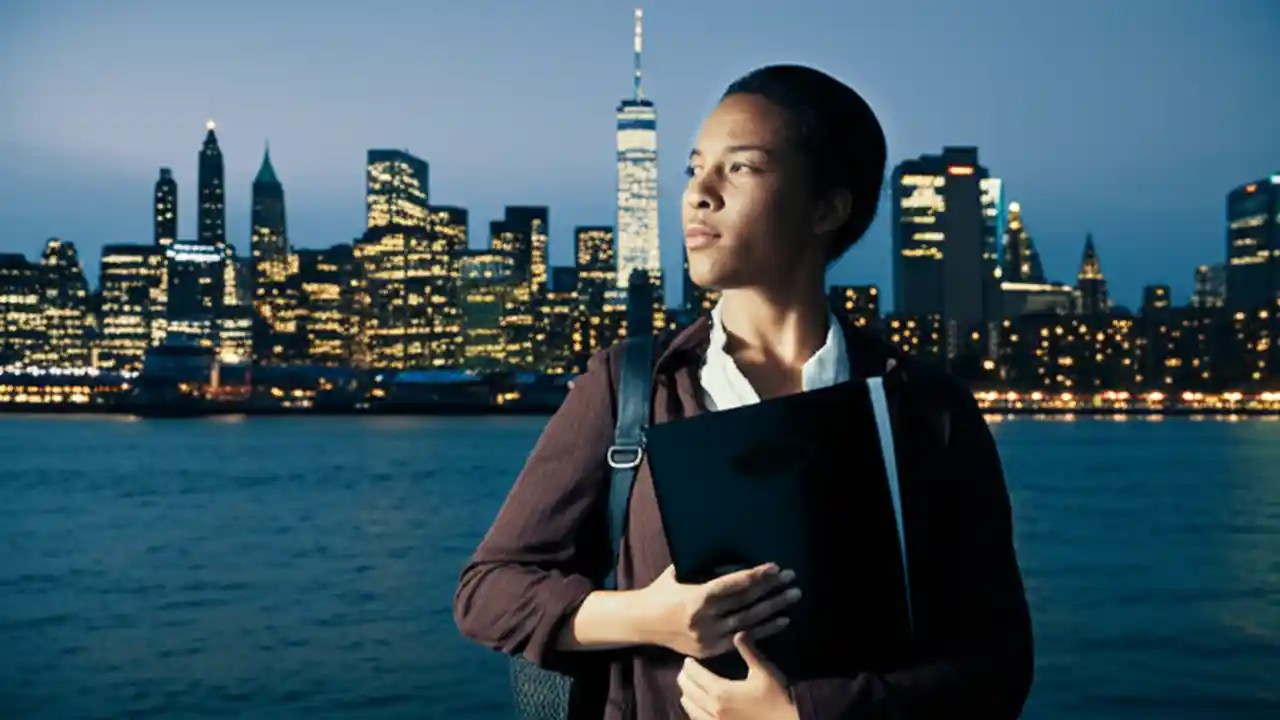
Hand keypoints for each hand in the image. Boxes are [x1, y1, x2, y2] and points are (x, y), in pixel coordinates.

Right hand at [639, 562, 799, 658]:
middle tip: (792, 579)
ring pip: (749, 622)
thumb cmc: (661, 591)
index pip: (733, 585)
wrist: (641, 623)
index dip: (755, 576)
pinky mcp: (711, 650)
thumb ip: (702, 567)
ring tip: (792, 596)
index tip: (774, 567)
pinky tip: (782, 620)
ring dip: (773, 609)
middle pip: (745, 603)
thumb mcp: (678, 573)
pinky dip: (764, 630)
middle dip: (771, 590)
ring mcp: (709, 637)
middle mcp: (704, 620)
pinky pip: (743, 639)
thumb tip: (728, 552)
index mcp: (696, 597)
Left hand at [677, 632, 798, 719]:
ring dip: (686, 695)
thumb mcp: (764, 671)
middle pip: (689, 691)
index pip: (696, 676)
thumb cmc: (777, 697)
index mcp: (721, 692)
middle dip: (684, 679)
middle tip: (685, 670)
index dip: (689, 666)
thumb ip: (749, 651)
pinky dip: (693, 710)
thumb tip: (738, 632)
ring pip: (690, 707)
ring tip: (687, 687)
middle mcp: (713, 709)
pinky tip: (696, 707)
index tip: (688, 660)